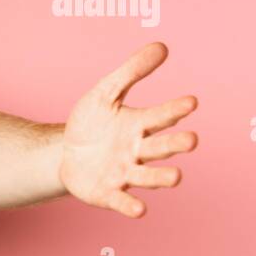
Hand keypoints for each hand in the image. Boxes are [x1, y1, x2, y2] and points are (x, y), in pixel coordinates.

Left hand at [58, 42, 197, 217]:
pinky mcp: (108, 193)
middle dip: (176, 144)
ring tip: (176, 177)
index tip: (191, 101)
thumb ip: (131, 71)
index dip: (175, 109)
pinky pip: (122, 200)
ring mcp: (125, 173)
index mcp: (140, 125)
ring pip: (148, 176)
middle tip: (191, 140)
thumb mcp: (105, 93)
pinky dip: (130, 205)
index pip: (161, 116)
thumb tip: (161, 46)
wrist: (64, 153)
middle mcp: (138, 150)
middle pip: (161, 147)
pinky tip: (139, 210)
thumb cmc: (92, 123)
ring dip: (161, 177)